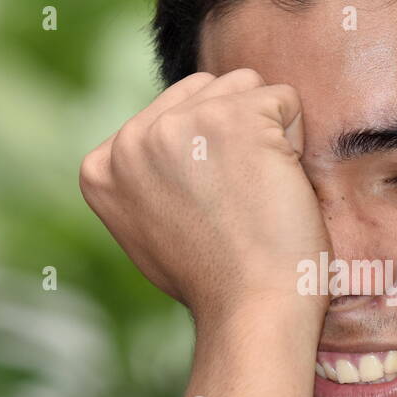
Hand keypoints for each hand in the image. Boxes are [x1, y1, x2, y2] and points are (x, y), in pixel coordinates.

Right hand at [80, 68, 331, 324]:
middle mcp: (131, 139)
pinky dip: (295, 140)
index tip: (208, 212)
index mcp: (101, 166)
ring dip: (267, 133)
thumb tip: (166, 135)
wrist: (252, 311)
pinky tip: (277, 188)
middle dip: (236, 134)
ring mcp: (179, 124)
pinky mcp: (234, 119)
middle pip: (206, 89)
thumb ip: (149, 175)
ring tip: (255, 193)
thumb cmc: (217, 282)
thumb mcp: (150, 227)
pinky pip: (284, 100)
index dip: (206, 155)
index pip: (170, 113)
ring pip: (245, 85)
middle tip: (237, 202)